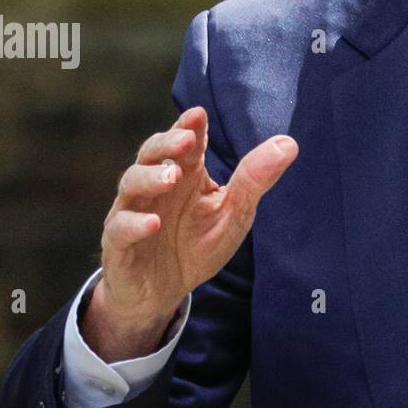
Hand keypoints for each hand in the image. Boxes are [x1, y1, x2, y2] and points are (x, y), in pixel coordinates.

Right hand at [83, 105, 297, 359]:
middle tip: (186, 140)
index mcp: (185, 175)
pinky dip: (135, 223)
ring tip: (172, 177)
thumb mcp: (233, 214)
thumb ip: (254, 180)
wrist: (162, 293)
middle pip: (151, 154)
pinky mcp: (118, 243)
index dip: (189, 127)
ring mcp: (133, 212)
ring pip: (131, 184)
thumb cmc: (196, 247)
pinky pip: (120, 228)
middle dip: (166, 143)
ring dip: (150, 177)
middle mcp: (155, 187)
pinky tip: (154, 223)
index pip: (184, 144)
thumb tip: (289, 143)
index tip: (199, 114)